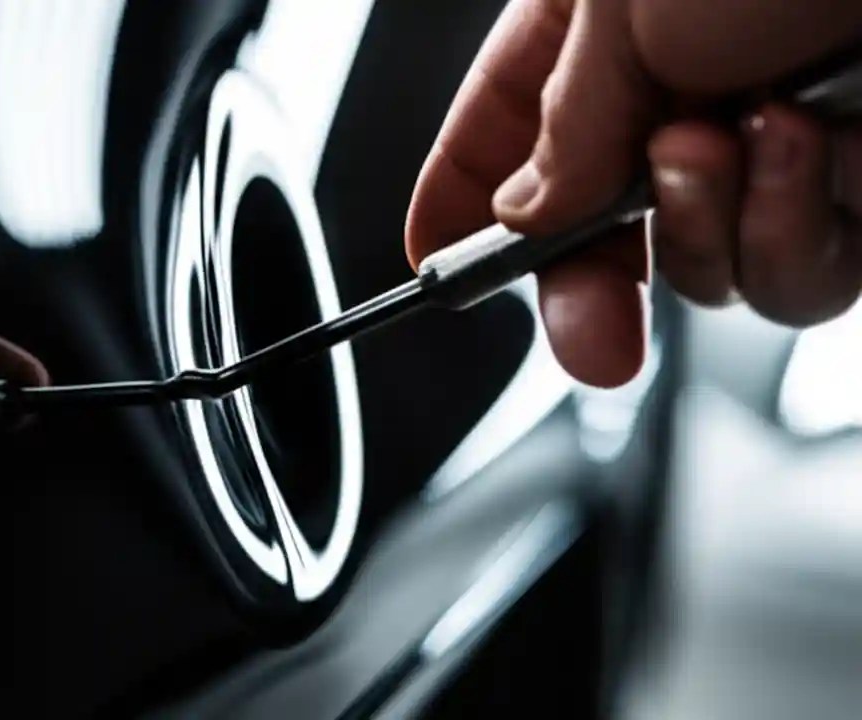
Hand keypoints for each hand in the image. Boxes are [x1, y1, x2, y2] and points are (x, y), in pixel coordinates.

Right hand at [406, 0, 861, 386]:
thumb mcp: (622, 5)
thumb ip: (563, 126)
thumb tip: (525, 217)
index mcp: (594, 35)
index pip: (499, 140)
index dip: (461, 211)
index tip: (439, 270)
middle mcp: (674, 94)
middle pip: (599, 235)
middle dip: (591, 290)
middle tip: (591, 337)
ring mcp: (765, 145)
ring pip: (705, 268)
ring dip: (705, 228)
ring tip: (726, 141)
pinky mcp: (851, 189)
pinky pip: (800, 272)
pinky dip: (791, 228)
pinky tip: (806, 147)